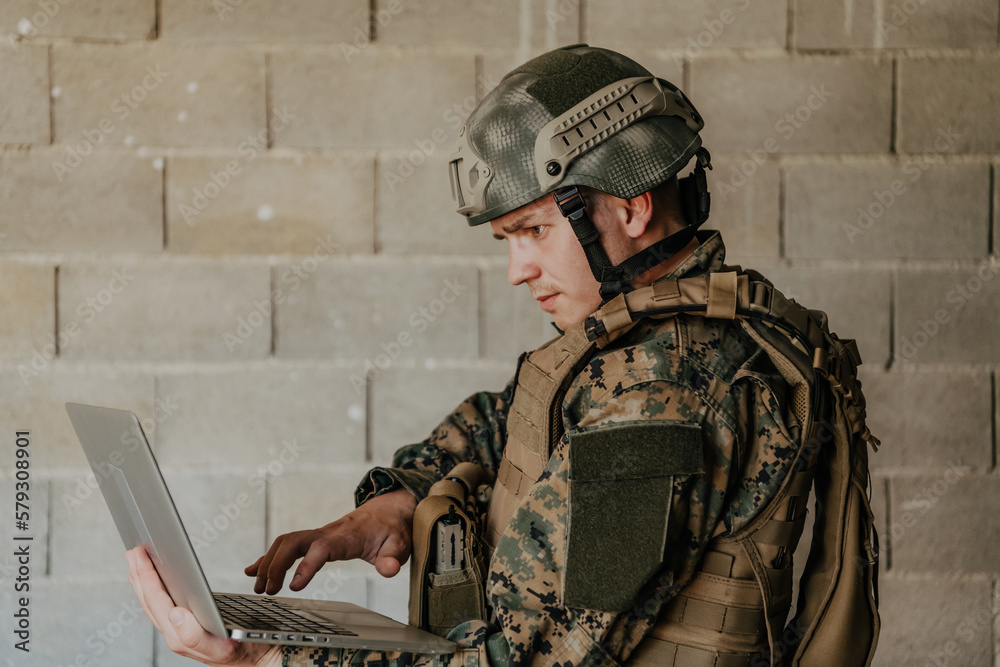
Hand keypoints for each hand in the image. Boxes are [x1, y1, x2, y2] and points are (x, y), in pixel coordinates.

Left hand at [126, 547, 281, 666]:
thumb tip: (174, 612)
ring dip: (142, 580)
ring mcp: (177, 633)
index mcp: (179, 637)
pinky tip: (154, 582)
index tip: (140, 554)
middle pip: (148, 601)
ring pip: (152, 604)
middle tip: (133, 550)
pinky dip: (153, 590)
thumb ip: (195, 636)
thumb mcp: (224, 648)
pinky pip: (160, 608)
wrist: (256, 663)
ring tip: (137, 561)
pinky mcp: (184, 630)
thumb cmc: (244, 654)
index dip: (146, 576)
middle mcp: (174, 635)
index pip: (156, 601)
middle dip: (139, 574)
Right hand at [245, 488, 416, 594]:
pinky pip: (287, 545)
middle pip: (293, 541)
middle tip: (267, 592)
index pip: (321, 548)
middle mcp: (328, 532)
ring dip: (268, 562)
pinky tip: (253, 570)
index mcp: (347, 536)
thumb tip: (388, 569)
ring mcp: (319, 534)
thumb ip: (393, 557)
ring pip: (286, 542)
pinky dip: (269, 557)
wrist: (391, 510)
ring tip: (258, 588)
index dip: (306, 565)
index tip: (294, 586)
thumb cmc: (393, 528)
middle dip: (276, 564)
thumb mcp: (400, 544)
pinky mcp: (315, 539)